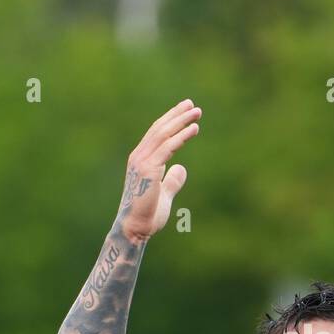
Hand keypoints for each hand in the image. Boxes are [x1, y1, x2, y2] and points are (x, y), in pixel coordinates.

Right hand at [113, 98, 200, 241]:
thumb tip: (181, 169)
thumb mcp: (164, 194)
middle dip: (176, 115)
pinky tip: (194, 129)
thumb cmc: (148, 215)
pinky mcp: (149, 169)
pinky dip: (182, 136)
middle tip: (192, 105)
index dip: (170, 121)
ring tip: (197, 112)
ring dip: (181, 121)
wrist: (136, 228)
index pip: (156, 134)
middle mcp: (139, 157)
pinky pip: (168, 147)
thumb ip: (172, 181)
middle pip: (160, 129)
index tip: (185, 112)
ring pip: (164, 134)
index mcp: (141, 160)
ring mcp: (142, 161)